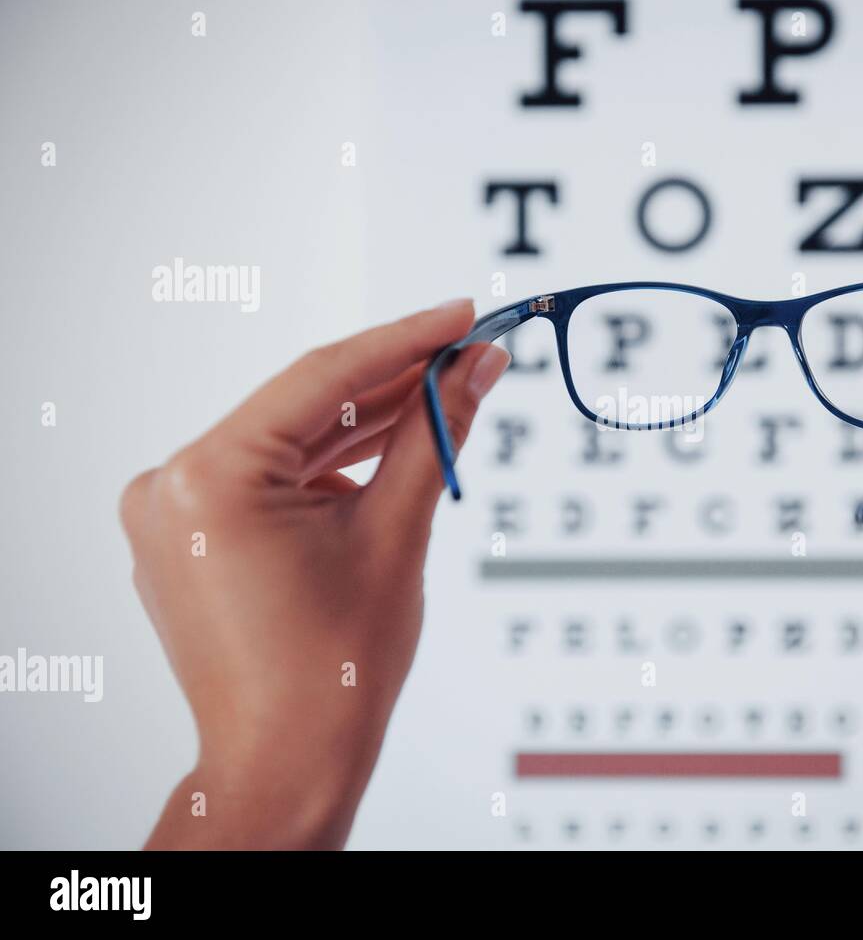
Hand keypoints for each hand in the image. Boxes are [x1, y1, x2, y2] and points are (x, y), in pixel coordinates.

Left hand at [121, 299, 508, 848]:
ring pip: (290, 445)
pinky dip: (330, 469)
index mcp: (209, 480)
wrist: (288, 763)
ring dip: (366, 427)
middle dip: (393, 384)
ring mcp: (173, 515)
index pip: (323, 381)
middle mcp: (173, 486)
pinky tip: (391, 449)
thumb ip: (434, 435)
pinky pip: (270, 480)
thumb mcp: (397, 533)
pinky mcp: (189, 538)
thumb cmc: (335, 671)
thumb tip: (475, 367)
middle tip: (467, 351)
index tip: (460, 314)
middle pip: (305, 410)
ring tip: (444, 395)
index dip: (405, 340)